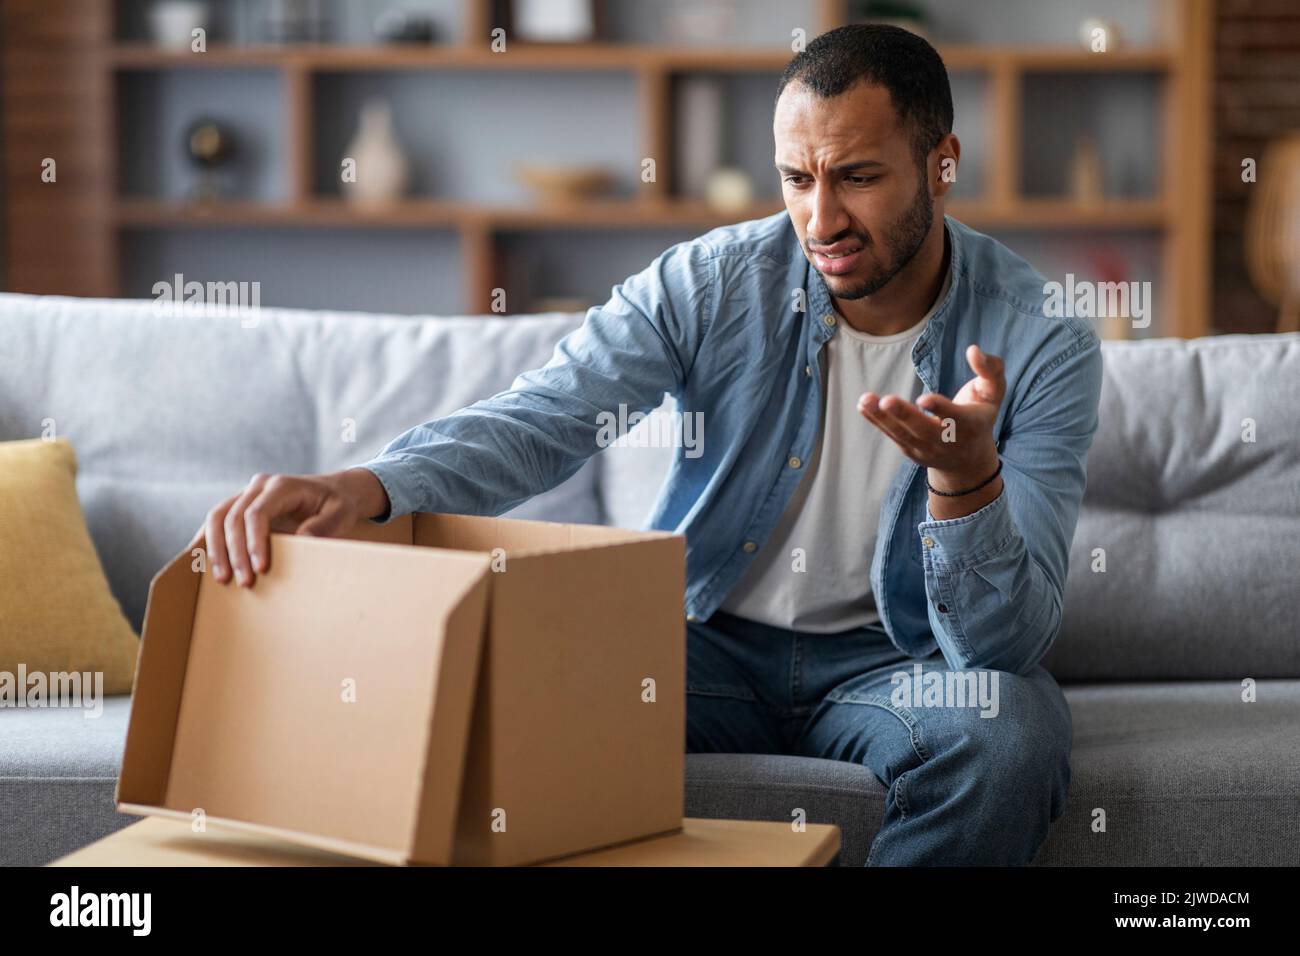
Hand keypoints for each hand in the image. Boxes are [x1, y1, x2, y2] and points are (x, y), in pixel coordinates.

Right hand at [187, 468, 386, 587]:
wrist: (335, 491)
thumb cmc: (338, 504)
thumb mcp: (340, 514)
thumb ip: (323, 526)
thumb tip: (302, 541)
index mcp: (282, 485)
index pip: (257, 513)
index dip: (254, 542)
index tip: (260, 568)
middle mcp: (259, 486)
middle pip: (232, 516)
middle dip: (234, 552)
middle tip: (242, 582)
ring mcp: (247, 494)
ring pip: (217, 517)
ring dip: (215, 549)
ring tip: (222, 579)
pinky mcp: (241, 505)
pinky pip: (217, 520)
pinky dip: (209, 541)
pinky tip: (205, 563)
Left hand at [857, 343, 1004, 489]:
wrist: (968, 460)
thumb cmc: (981, 415)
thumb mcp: (994, 392)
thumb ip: (990, 369)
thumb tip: (972, 350)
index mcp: (970, 424)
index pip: (954, 417)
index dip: (940, 409)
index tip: (923, 399)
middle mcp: (947, 441)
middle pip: (923, 429)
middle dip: (904, 415)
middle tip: (886, 401)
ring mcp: (926, 449)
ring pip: (903, 434)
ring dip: (882, 417)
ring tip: (866, 400)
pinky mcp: (910, 450)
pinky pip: (892, 435)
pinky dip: (877, 421)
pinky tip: (864, 405)